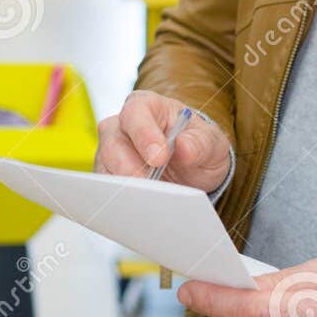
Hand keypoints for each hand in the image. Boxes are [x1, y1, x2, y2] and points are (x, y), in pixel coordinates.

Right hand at [94, 90, 231, 193]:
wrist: (193, 168)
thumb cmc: (197, 145)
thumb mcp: (211, 142)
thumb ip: (200, 143)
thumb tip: (184, 147)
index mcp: (147, 107)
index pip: (136, 113)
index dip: (144, 134)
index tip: (159, 158)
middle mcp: (123, 126)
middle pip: (113, 143)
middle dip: (130, 167)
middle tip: (149, 186)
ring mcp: (112, 151)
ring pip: (106, 168)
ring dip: (125, 187)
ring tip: (146, 203)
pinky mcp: (109, 175)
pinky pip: (106, 189)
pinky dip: (121, 200)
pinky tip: (138, 210)